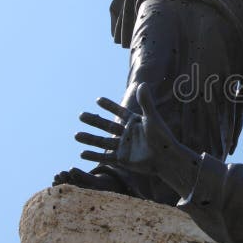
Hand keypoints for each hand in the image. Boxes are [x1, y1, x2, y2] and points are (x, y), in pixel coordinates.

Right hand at [75, 84, 198, 194]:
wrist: (166, 159)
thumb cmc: (163, 138)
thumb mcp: (152, 119)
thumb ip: (146, 102)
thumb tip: (142, 83)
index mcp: (134, 122)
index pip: (119, 111)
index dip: (109, 106)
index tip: (98, 100)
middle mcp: (127, 133)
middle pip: (107, 126)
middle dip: (94, 121)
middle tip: (80, 115)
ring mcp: (123, 146)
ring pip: (102, 141)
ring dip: (89, 138)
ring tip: (76, 135)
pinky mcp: (122, 159)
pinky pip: (105, 156)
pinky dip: (94, 155)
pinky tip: (82, 153)